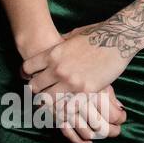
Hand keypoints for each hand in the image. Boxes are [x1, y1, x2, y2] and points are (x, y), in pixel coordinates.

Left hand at [21, 26, 128, 142]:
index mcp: (52, 54)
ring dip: (49, 100)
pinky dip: (65, 107)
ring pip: (48, 99)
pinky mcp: (85, 92)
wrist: (117, 40)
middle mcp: (58, 69)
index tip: (29, 76)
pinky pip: (68, 105)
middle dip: (35, 89)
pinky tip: (67, 105)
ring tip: (52, 101)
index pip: (27, 68)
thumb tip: (50, 50)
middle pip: (34, 86)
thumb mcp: (69, 38)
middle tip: (39, 92)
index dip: (27, 73)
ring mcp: (71, 82)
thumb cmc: (94, 35)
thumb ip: (58, 47)